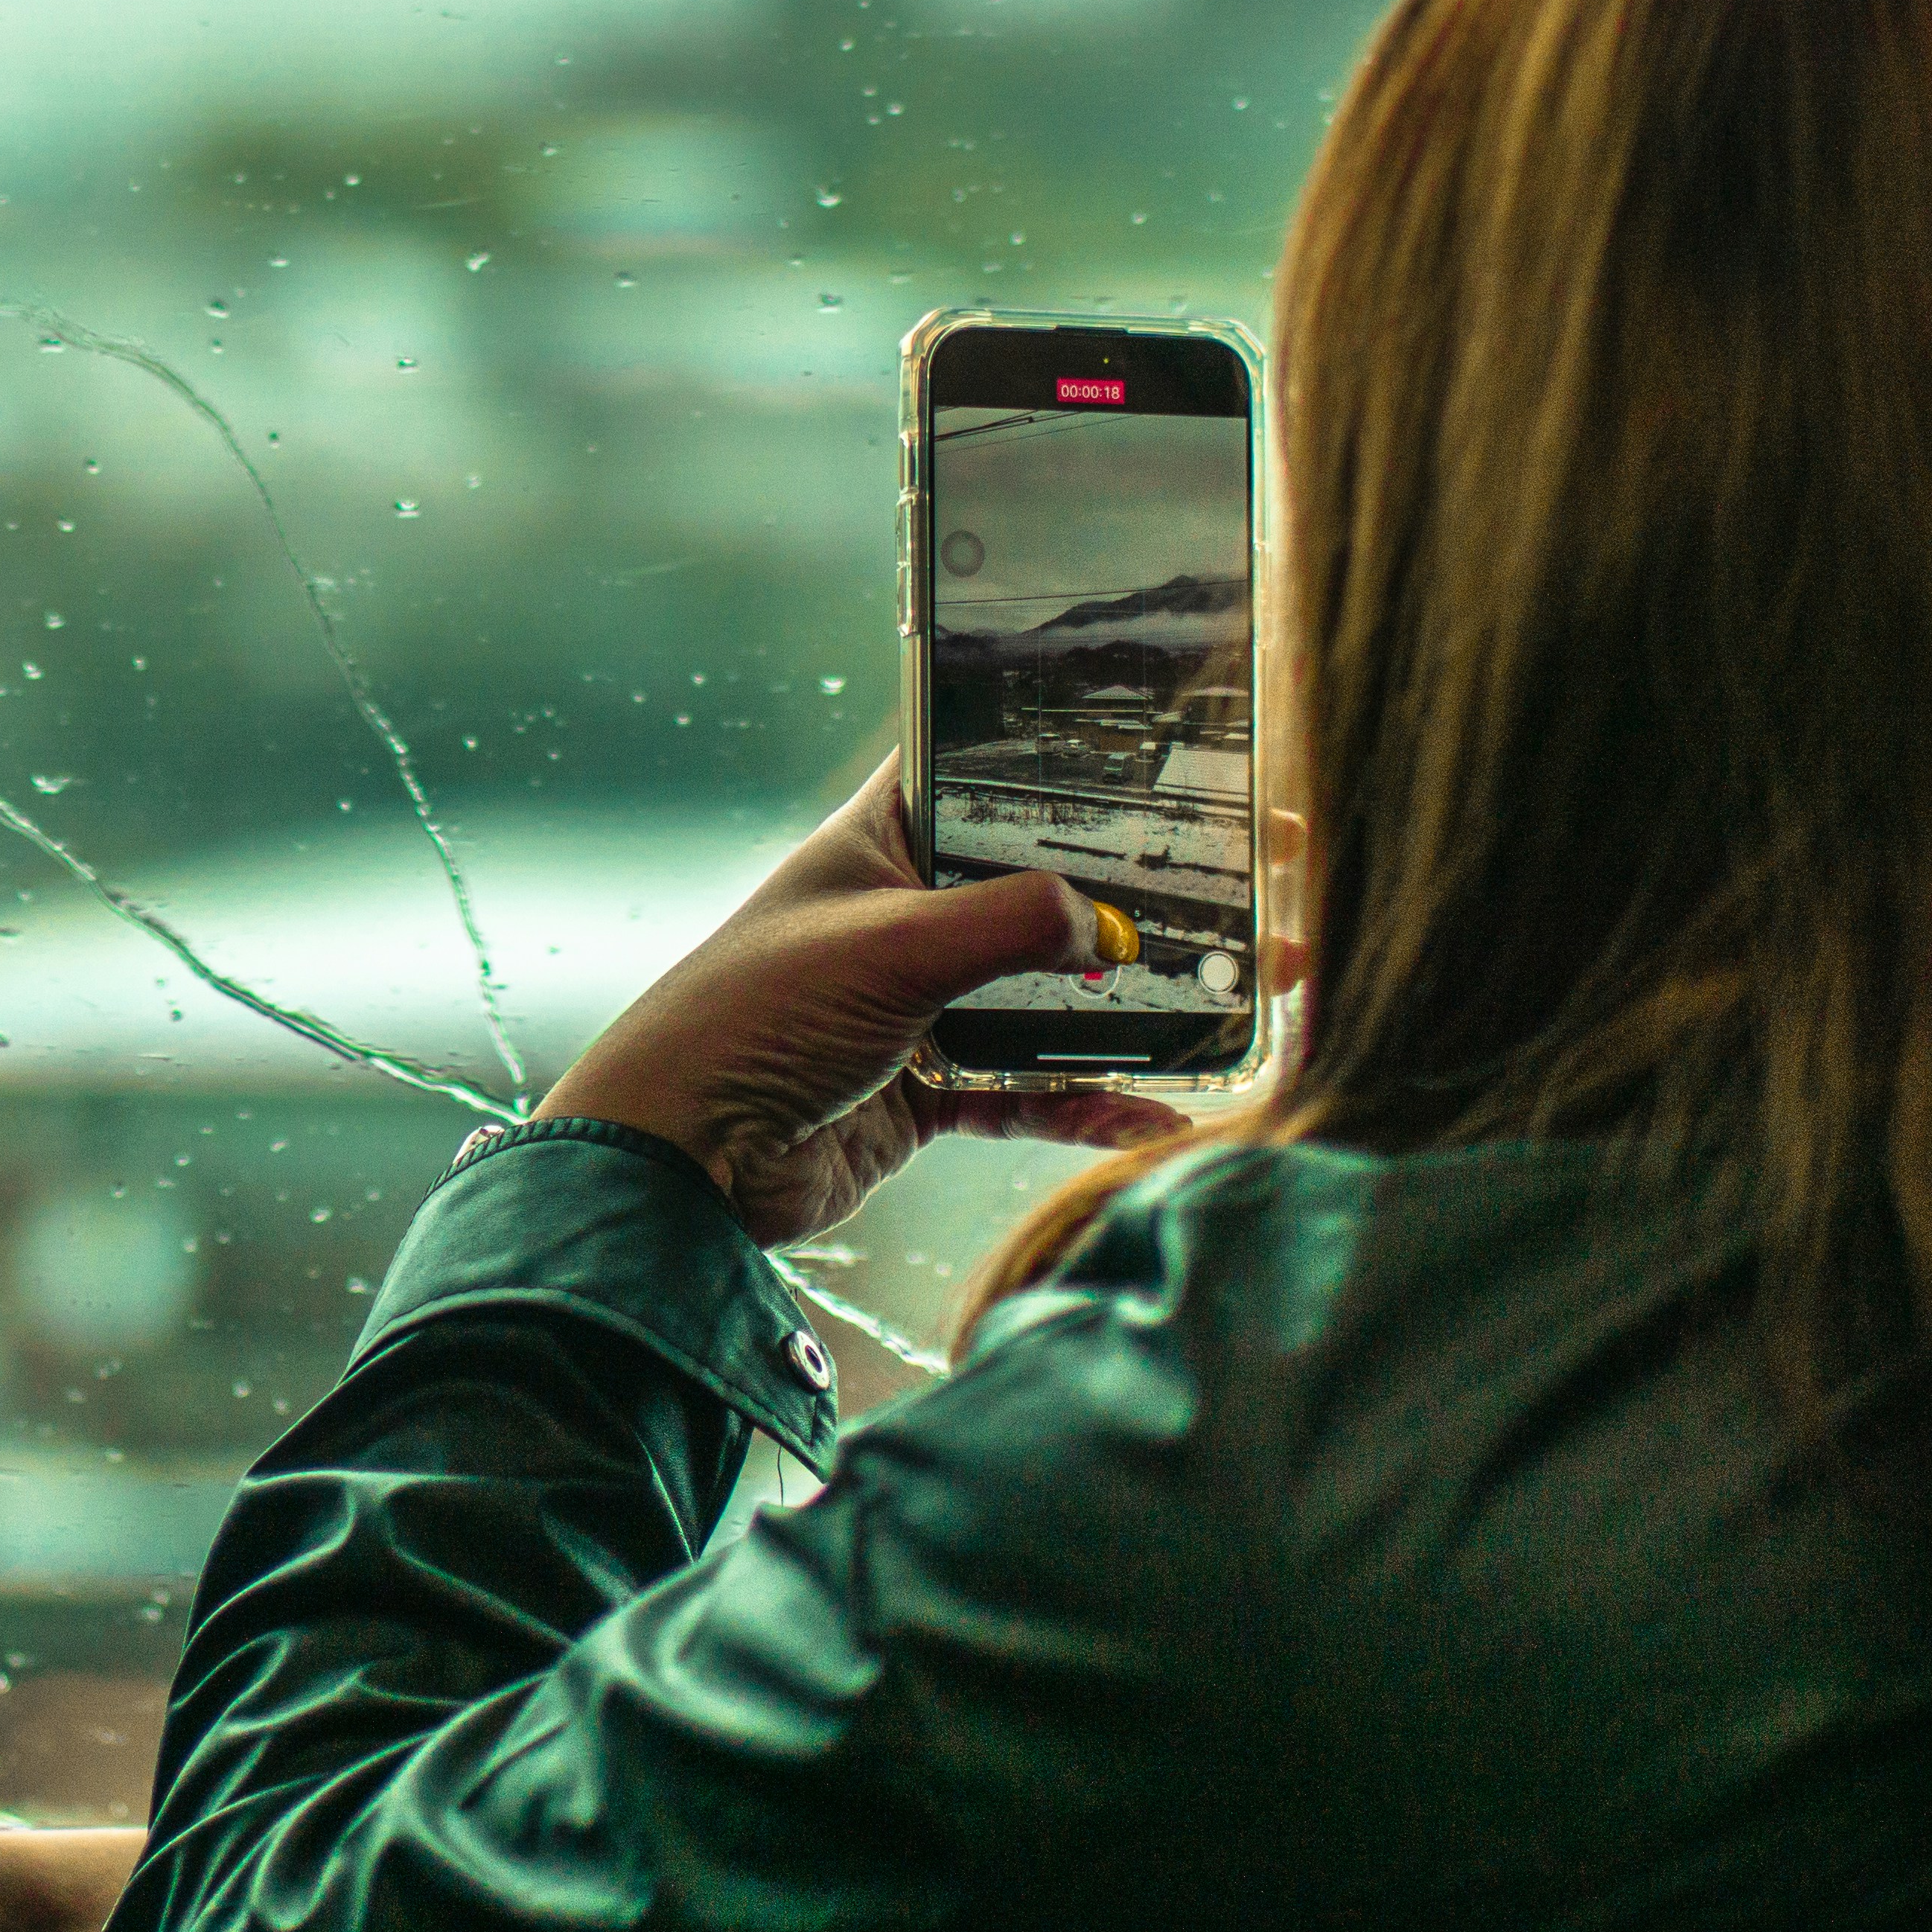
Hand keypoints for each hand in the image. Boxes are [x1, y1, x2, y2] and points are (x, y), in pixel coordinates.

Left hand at [536, 755, 1199, 1245]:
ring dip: (1133, 1010)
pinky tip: (1153, 1119)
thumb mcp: (893, 945)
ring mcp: (919, 1004)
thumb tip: (1107, 924)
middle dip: (1141, 907)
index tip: (1182, 771)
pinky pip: (1028, 1090)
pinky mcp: (925, 1089)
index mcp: (882, 841)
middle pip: (1045, 895)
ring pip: (1050, 996)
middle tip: (1249, 902)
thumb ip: (1011, 922)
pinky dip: (1087, 1104)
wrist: (682, 1160)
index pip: (992, 778)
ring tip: (1240, 1007)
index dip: (1080, 774)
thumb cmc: (757, 1019)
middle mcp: (906, 913)